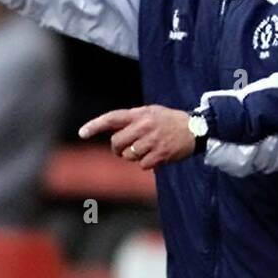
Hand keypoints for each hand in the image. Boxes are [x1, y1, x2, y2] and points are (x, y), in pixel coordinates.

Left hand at [78, 106, 195, 170]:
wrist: (196, 129)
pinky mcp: (160, 154)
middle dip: (118, 149)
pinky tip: (156, 156)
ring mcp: (152, 140)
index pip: (112, 118)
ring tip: (146, 150)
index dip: (95, 125)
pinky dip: (147, 163)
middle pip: (117, 142)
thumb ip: (133, 120)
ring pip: (128, 156)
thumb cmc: (169, 121)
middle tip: (126, 149)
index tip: (82, 133)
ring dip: (134, 157)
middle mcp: (144, 126)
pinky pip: (142, 165)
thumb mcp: (151, 113)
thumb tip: (114, 135)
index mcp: (139, 114)